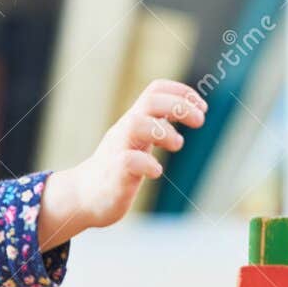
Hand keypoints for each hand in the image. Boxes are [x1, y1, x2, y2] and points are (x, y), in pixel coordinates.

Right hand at [42, 80, 207, 241]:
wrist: (85, 195)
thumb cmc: (118, 168)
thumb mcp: (139, 140)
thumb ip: (158, 126)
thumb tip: (186, 113)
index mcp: (134, 120)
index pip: (155, 90)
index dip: (182, 92)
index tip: (202, 107)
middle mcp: (125, 130)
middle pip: (150, 101)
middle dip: (180, 106)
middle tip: (200, 121)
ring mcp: (118, 150)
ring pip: (137, 125)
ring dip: (165, 132)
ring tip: (177, 144)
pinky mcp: (114, 174)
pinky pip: (129, 161)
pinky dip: (148, 164)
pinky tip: (156, 172)